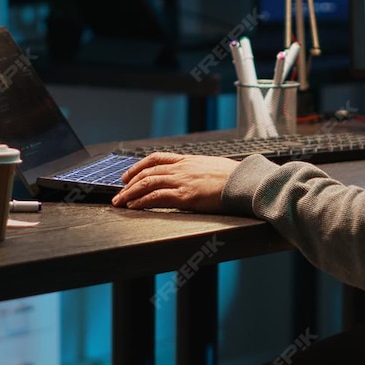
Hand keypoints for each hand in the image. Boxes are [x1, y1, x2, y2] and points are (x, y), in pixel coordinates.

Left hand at [111, 152, 238, 212]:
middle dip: (129, 183)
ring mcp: (182, 181)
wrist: (245, 182)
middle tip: (119, 192)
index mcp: (188, 160)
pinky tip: (134, 206)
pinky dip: (142, 201)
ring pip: (147, 183)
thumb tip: (196, 178)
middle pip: (147, 171)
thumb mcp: (213, 167)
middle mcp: (182, 168)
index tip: (129, 174)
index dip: (139, 166)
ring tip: (120, 201)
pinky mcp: (185, 196)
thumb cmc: (236, 178)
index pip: (156, 158)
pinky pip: (156, 197)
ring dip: (130, 193)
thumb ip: (199, 171)